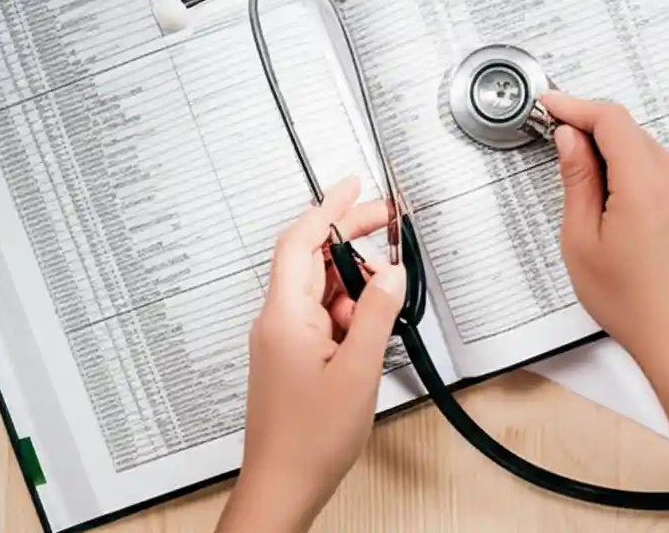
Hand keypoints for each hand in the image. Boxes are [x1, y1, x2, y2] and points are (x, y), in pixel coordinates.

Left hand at [217, 177, 405, 532]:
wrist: (283, 484)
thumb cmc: (310, 439)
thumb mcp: (359, 369)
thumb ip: (377, 313)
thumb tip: (391, 272)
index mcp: (285, 316)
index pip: (301, 241)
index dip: (328, 207)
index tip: (352, 185)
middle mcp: (277, 321)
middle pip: (311, 259)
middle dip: (350, 238)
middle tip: (387, 222)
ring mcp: (282, 339)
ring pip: (319, 288)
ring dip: (354, 283)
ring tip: (387, 295)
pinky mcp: (291, 356)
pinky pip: (321, 315)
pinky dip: (349, 311)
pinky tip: (371, 327)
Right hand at [541, 92, 668, 372]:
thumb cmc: (632, 301)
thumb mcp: (582, 239)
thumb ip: (577, 180)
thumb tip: (569, 139)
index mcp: (644, 183)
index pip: (609, 119)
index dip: (574, 105)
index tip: (548, 105)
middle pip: (626, 128)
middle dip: (587, 125)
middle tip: (552, 138)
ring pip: (640, 145)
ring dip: (606, 146)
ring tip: (575, 173)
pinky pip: (654, 165)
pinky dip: (626, 164)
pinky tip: (604, 190)